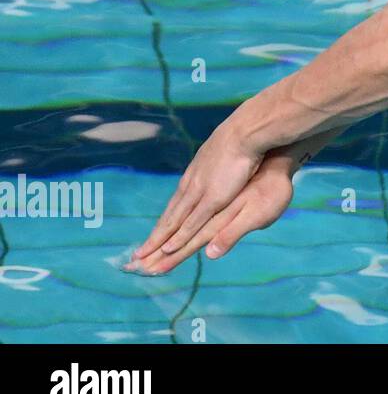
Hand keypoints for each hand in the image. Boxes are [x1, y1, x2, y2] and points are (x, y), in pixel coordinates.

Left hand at [126, 129, 263, 273]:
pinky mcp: (211, 198)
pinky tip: (169, 248)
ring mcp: (198, 193)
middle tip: (135, 261)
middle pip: (167, 220)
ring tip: (142, 261)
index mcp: (193, 180)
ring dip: (158, 243)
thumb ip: (216, 172)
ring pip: (173, 223)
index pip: (173, 209)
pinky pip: (191, 221)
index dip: (162, 227)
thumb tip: (213, 172)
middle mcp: (190, 188)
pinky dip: (179, 236)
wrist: (245, 133)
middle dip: (151, 241)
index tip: (150, 242)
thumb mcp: (223, 160)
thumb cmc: (240, 144)